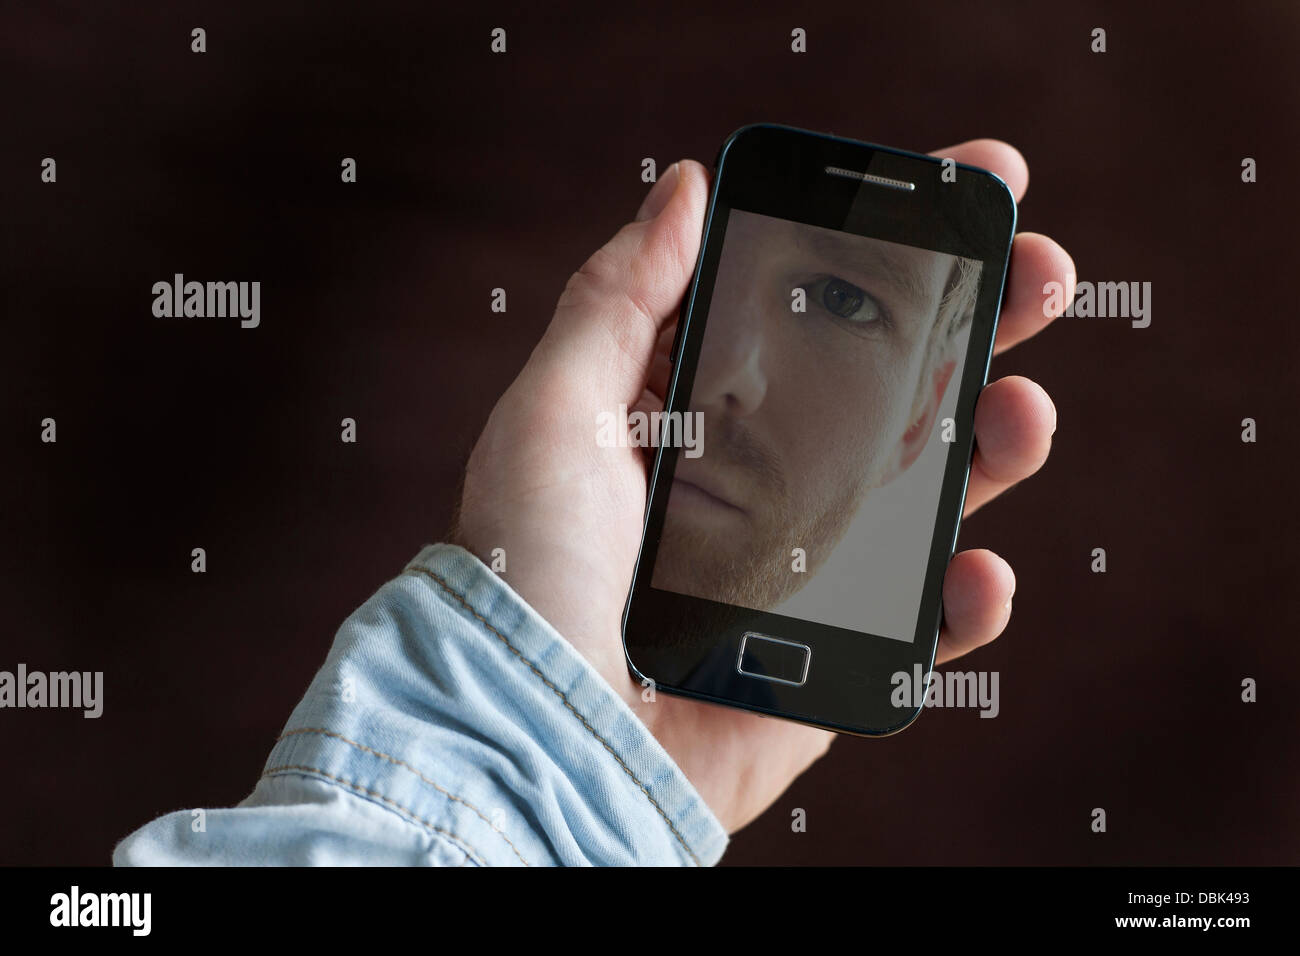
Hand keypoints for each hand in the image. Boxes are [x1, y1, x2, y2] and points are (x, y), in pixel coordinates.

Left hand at [450, 141, 1071, 833]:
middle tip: (1038, 274)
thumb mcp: (554, 411)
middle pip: (892, 392)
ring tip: (1022, 409)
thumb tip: (684, 191)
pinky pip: (919, 628)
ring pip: (927, 497)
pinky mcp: (826, 659)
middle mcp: (756, 482)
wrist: (537, 734)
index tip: (959, 192)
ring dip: (993, 447)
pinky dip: (964, 603)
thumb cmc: (526, 571)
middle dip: (975, 328)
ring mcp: (800, 569)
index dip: (885, 254)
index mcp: (694, 414)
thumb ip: (619, 299)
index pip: (807, 315)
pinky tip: (978, 571)